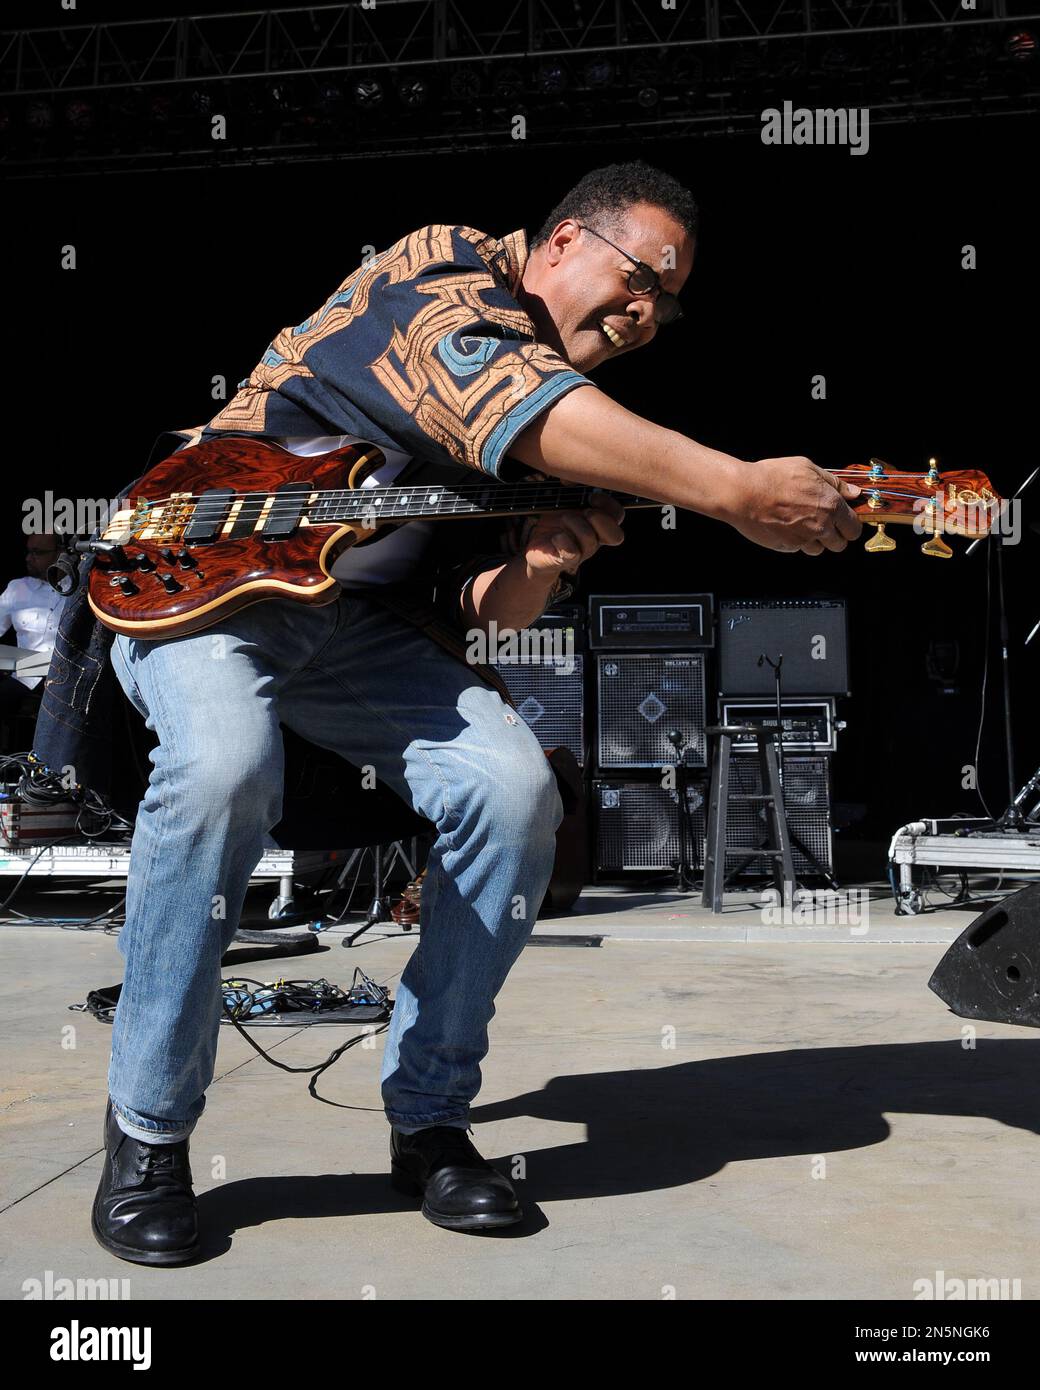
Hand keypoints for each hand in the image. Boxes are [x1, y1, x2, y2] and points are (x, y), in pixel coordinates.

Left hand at [523, 491, 625, 580]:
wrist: (535, 547)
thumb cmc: (553, 520)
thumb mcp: (562, 499)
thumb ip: (571, 486)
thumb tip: (569, 478)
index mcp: (598, 521)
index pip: (617, 515)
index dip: (609, 504)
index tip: (591, 496)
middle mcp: (595, 538)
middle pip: (616, 536)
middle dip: (602, 520)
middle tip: (585, 511)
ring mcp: (581, 551)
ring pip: (590, 541)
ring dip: (577, 525)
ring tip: (563, 518)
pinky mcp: (565, 559)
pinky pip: (572, 553)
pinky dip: (564, 541)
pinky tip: (555, 536)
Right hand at [730, 457, 862, 553]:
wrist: (743, 494)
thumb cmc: (773, 477)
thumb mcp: (808, 468)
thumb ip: (835, 483)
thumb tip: (854, 492)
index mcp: (831, 505)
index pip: (854, 527)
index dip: (850, 524)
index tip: (844, 521)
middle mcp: (821, 526)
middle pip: (840, 544)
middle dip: (835, 536)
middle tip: (824, 524)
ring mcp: (803, 539)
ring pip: (818, 549)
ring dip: (814, 540)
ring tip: (801, 523)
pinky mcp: (786, 547)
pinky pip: (797, 548)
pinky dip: (795, 540)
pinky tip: (785, 525)